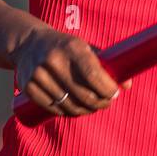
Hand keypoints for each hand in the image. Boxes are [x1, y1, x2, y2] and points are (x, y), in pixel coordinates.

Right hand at [13, 28, 130, 118]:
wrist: (29, 43)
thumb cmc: (66, 47)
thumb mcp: (85, 47)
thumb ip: (107, 65)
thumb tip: (128, 85)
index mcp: (72, 47)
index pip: (94, 75)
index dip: (107, 89)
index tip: (115, 94)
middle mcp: (53, 60)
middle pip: (82, 94)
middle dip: (99, 103)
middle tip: (106, 103)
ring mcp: (38, 74)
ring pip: (68, 105)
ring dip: (84, 111)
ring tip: (92, 107)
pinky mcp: (28, 86)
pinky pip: (52, 108)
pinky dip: (66, 112)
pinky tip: (74, 109)